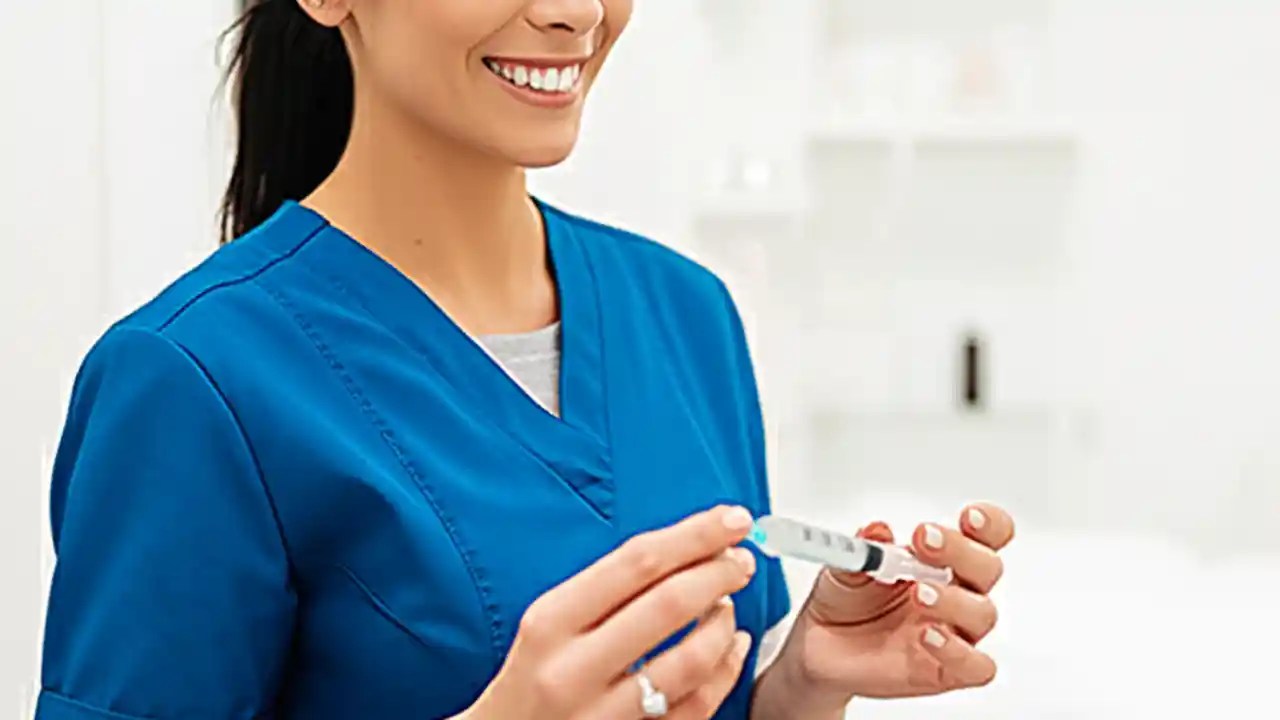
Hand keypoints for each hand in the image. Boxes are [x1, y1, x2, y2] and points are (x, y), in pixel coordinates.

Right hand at [459, 506, 758, 719]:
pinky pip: (695, 707)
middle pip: (669, 605)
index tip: (731, 519)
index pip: (637, 563)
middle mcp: (573, 668)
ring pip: (690, 661)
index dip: (694, 535)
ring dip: (724, 625)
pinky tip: (731, 650)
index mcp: (551, 621)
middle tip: (742, 559)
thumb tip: (685, 547)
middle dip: (719, 574)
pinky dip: (725, 672)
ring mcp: (601, 714)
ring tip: (729, 606)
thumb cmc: (532, 675)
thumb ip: (606, 590)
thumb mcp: (547, 623)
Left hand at [773, 504, 1014, 704]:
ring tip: (920, 593)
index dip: (989, 524)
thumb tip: (877, 530)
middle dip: (961, 551)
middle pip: (987, 567)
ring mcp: (954, 631)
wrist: (820, 645)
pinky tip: (929, 637)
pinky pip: (976, 666)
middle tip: (925, 541)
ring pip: (983, 614)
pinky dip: (958, 652)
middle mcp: (955, 592)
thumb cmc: (846, 599)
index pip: (985, 536)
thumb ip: (863, 549)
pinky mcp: (946, 670)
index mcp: (940, 559)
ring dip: (954, 599)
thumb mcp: (845, 567)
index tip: (970, 517)